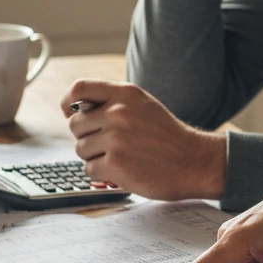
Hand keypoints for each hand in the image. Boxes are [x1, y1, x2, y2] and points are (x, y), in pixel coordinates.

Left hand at [60, 80, 226, 200]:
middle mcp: (119, 112)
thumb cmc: (167, 137)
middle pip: (75, 125)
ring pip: (81, 149)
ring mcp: (116, 139)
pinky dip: (102, 174)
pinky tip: (122, 170)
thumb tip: (73, 110)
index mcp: (125, 94)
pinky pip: (90, 169)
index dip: (68, 103)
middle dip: (87, 137)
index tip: (70, 114)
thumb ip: (112, 102)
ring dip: (95, 157)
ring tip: (120, 157)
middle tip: (108, 144)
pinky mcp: (116, 164)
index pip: (79, 89)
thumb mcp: (143, 105)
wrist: (194, 162)